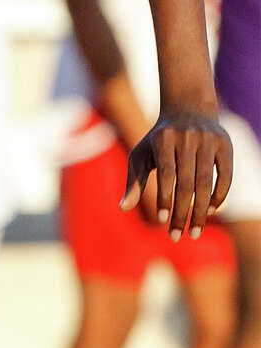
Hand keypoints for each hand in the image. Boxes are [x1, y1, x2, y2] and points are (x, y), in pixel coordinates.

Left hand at [121, 108, 231, 239]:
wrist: (187, 110)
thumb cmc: (158, 141)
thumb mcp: (141, 155)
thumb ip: (135, 182)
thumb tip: (122, 208)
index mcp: (163, 139)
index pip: (166, 173)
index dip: (165, 198)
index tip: (162, 221)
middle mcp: (187, 137)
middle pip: (187, 182)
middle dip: (182, 212)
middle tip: (178, 237)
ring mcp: (208, 140)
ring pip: (206, 182)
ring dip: (201, 211)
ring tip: (194, 232)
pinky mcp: (225, 145)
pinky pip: (225, 176)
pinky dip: (219, 196)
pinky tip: (210, 212)